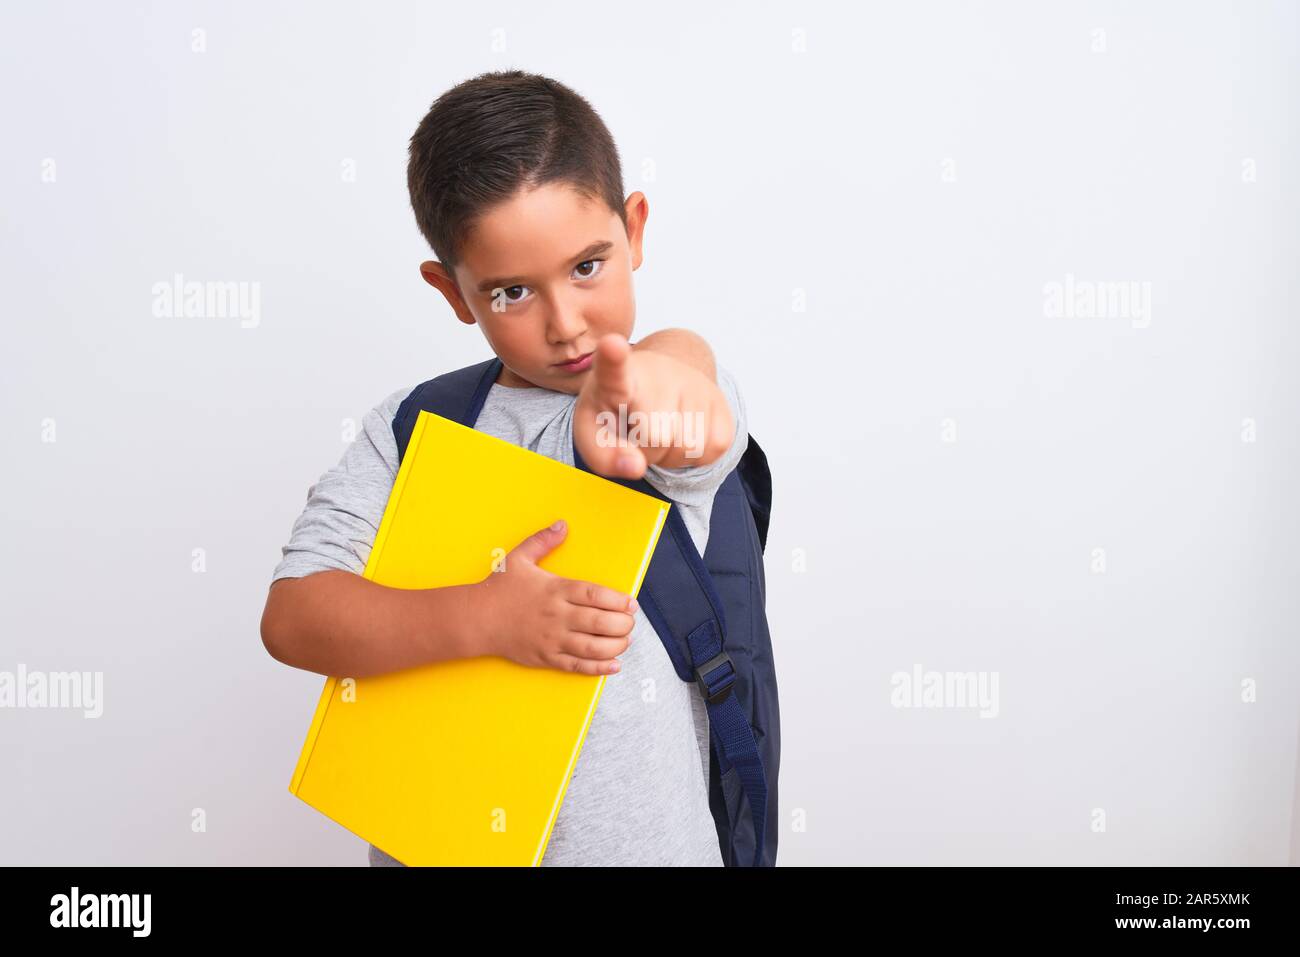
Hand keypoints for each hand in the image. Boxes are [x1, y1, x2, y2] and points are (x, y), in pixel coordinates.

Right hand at [471, 520, 636, 675]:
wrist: (476, 619)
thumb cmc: (498, 589)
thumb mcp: (518, 558)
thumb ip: (543, 541)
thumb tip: (562, 525)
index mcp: (556, 590)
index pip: (595, 595)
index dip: (618, 600)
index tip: (631, 603)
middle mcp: (558, 616)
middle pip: (600, 622)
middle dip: (623, 624)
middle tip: (630, 622)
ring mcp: (553, 639)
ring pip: (593, 647)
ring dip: (616, 645)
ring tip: (625, 640)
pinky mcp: (547, 658)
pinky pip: (577, 666)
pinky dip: (599, 668)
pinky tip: (614, 665)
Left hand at [573, 332, 733, 478]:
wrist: (658, 381)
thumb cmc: (617, 413)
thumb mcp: (595, 435)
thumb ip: (604, 457)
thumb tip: (636, 467)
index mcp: (615, 378)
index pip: (613, 368)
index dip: (613, 358)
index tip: (612, 344)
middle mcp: (659, 372)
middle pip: (657, 437)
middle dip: (646, 450)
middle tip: (637, 434)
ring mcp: (693, 383)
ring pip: (688, 447)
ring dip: (671, 455)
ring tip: (659, 433)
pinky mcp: (720, 401)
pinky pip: (713, 448)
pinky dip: (695, 456)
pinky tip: (681, 435)